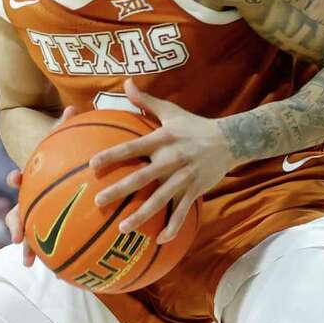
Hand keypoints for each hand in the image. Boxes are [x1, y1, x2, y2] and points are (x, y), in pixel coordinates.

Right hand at [8, 107, 77, 264]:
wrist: (45, 162)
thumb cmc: (59, 150)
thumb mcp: (60, 137)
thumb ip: (65, 126)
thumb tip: (72, 107)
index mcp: (33, 177)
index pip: (22, 178)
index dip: (17, 180)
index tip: (14, 180)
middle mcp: (30, 195)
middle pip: (17, 211)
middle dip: (16, 225)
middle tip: (17, 238)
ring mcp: (37, 211)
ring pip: (29, 231)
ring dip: (29, 247)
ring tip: (30, 263)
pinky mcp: (48, 223)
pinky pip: (51, 241)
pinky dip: (55, 254)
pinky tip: (62, 271)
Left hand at [89, 78, 229, 240]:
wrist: (230, 140)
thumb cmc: (194, 126)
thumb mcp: (171, 111)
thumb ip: (145, 101)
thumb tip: (125, 82)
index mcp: (163, 140)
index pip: (133, 148)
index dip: (113, 156)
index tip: (93, 165)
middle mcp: (172, 159)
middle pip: (142, 178)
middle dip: (120, 190)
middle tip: (99, 201)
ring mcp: (184, 178)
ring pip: (160, 200)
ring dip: (141, 216)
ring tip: (122, 228)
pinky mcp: (195, 191)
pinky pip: (182, 212)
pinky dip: (172, 227)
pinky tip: (159, 240)